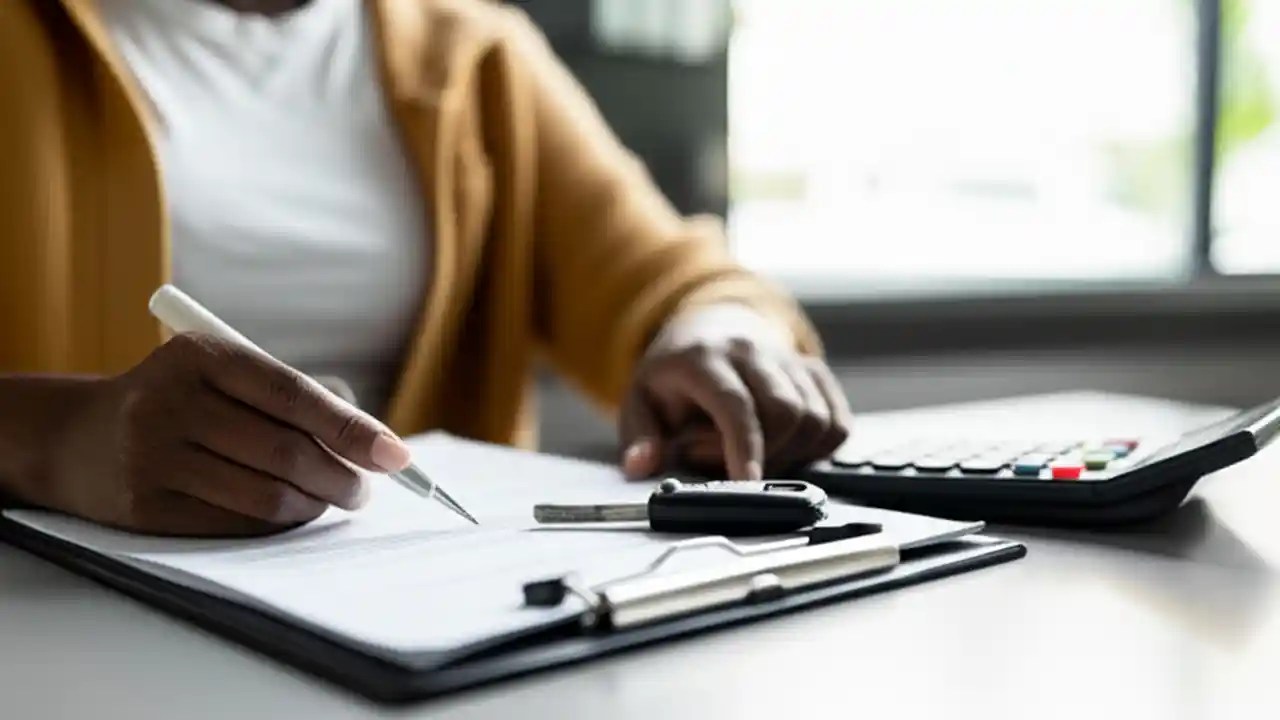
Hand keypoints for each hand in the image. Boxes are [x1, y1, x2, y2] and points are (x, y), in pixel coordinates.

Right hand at [42, 333, 411, 535]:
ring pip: (266, 495)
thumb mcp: (220, 375)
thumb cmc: (179, 402)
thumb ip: (289, 399)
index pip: (293, 394)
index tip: (395, 455)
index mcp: (198, 355)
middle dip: (342, 477)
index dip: (351, 428)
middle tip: (364, 490)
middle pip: (286, 451)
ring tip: (331, 499)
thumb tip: (373, 444)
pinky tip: (289, 514)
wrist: (75, 437)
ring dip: (314, 505)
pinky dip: (277, 525)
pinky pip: (234, 525)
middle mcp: (169, 402)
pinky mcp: (144, 508)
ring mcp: (152, 457)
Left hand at [619, 305, 850, 479]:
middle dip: (767, 454)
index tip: (746, 483)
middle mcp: (752, 352)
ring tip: (756, 454)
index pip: (735, 404)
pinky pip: (837, 421)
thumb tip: (640, 467)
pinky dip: (819, 446)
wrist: (712, 327)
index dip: (745, 447)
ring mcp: (788, 359)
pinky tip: (788, 447)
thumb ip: (639, 437)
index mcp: (704, 358)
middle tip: (733, 465)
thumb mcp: (640, 400)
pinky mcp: (815, 371)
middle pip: (786, 412)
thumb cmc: (676, 372)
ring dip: (791, 453)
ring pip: (816, 419)